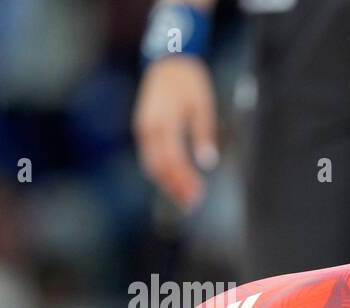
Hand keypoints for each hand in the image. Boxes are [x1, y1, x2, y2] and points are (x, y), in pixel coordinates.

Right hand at [132, 56, 218, 210]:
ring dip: (166, 183)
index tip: (197, 196)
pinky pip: (148, 156)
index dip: (184, 181)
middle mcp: (148, 128)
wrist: (168, 60)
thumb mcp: (202, 105)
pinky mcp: (143, 127)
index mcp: (164, 122)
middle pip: (159, 167)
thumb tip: (207, 162)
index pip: (174, 160)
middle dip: (174, 188)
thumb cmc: (189, 82)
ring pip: (150, 164)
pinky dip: (159, 171)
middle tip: (191, 204)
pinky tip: (172, 181)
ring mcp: (143, 128)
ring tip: (183, 198)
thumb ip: (204, 133)